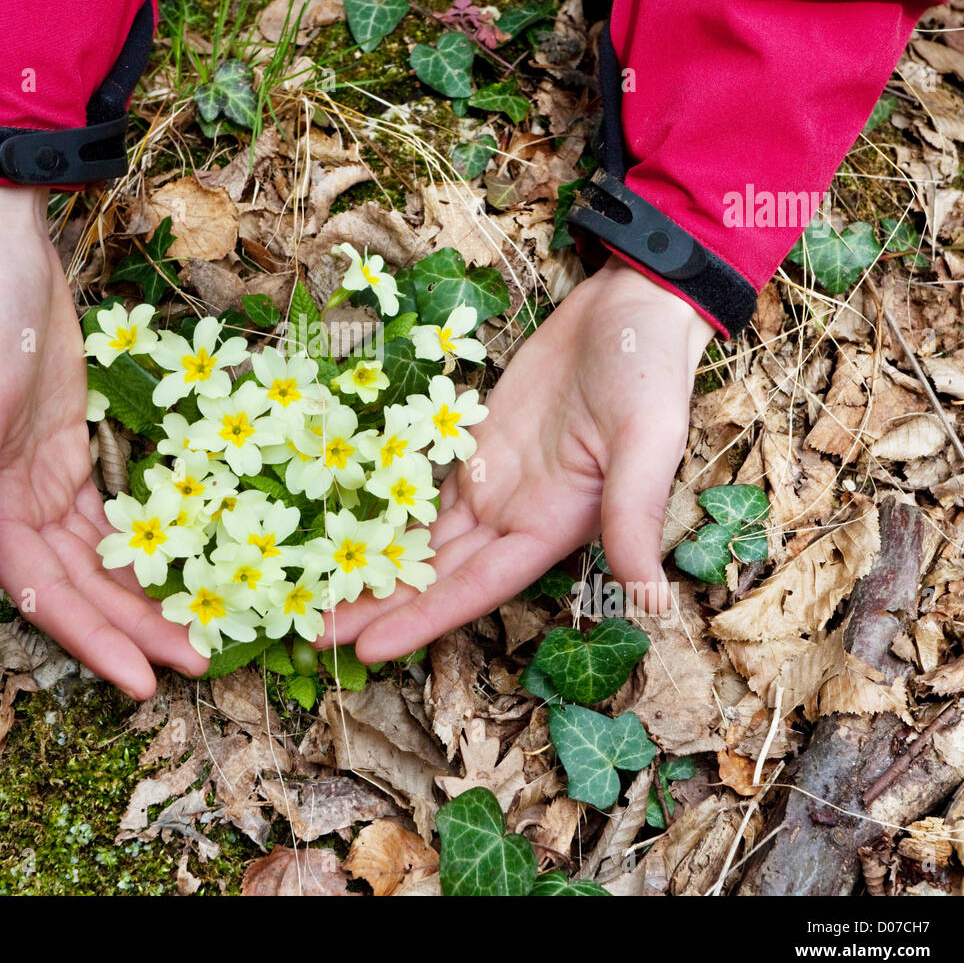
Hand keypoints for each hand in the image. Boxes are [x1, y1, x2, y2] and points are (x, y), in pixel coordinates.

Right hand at [0, 184, 207, 695]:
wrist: (6, 260)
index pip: (45, 594)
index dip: (92, 643)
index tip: (143, 685)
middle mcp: (14, 506)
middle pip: (81, 588)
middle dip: (136, 631)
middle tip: (204, 663)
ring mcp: (44, 483)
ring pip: (99, 561)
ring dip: (144, 597)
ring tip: (201, 629)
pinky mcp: (70, 456)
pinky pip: (109, 520)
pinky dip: (140, 548)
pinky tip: (177, 569)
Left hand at [319, 257, 715, 661]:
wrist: (631, 309)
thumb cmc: (648, 374)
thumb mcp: (649, 443)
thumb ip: (635, 518)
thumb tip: (651, 601)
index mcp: (552, 528)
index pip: (474, 589)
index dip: (421, 621)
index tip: (366, 653)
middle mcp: (516, 517)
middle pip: (435, 576)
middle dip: (378, 608)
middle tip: (311, 634)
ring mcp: (493, 481)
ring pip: (422, 539)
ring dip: (375, 568)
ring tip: (318, 594)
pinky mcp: (476, 445)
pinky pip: (423, 491)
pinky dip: (386, 512)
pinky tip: (346, 527)